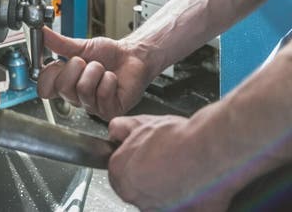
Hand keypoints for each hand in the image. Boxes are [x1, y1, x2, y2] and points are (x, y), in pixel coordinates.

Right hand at [37, 28, 152, 119]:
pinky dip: (109, 79)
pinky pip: (102, 93)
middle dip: (77, 66)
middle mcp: (77, 97)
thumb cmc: (109, 54)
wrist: (133, 56)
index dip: (49, 75)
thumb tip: (42, 32)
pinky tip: (113, 79)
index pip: (44, 88)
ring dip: (96, 71)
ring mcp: (92, 106)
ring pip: (83, 89)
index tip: (58, 63)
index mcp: (67, 83)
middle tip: (86, 62)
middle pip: (62, 87)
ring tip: (103, 70)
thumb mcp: (81, 46)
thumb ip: (59, 43)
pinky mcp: (109, 110)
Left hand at [108, 114, 233, 210]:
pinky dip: (183, 200)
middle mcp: (136, 197)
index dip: (134, 162)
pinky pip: (177, 208)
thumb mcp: (142, 122)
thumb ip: (121, 129)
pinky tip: (191, 184)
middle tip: (166, 162)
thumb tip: (116, 132)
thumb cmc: (178, 137)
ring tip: (181, 172)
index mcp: (122, 173)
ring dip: (166, 190)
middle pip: (138, 189)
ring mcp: (157, 210)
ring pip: (157, 201)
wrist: (209, 150)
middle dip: (150, 178)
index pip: (119, 174)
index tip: (146, 157)